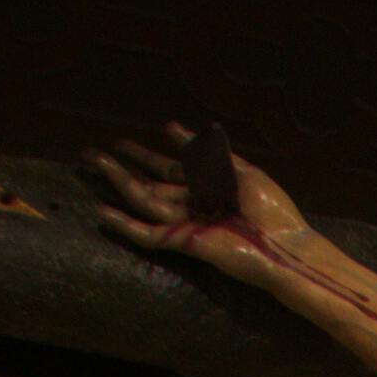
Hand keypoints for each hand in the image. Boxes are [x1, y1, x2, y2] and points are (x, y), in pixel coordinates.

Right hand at [89, 122, 298, 275]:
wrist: (286, 246)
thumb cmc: (274, 212)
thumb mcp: (241, 171)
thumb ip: (208, 152)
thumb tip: (171, 129)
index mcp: (207, 189)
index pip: (169, 169)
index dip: (146, 156)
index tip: (122, 142)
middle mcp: (193, 206)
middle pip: (148, 184)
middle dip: (120, 168)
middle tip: (91, 153)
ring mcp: (186, 224)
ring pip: (142, 201)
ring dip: (116, 181)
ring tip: (91, 163)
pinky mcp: (185, 243)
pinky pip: (148, 236)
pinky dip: (125, 225)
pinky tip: (101, 212)